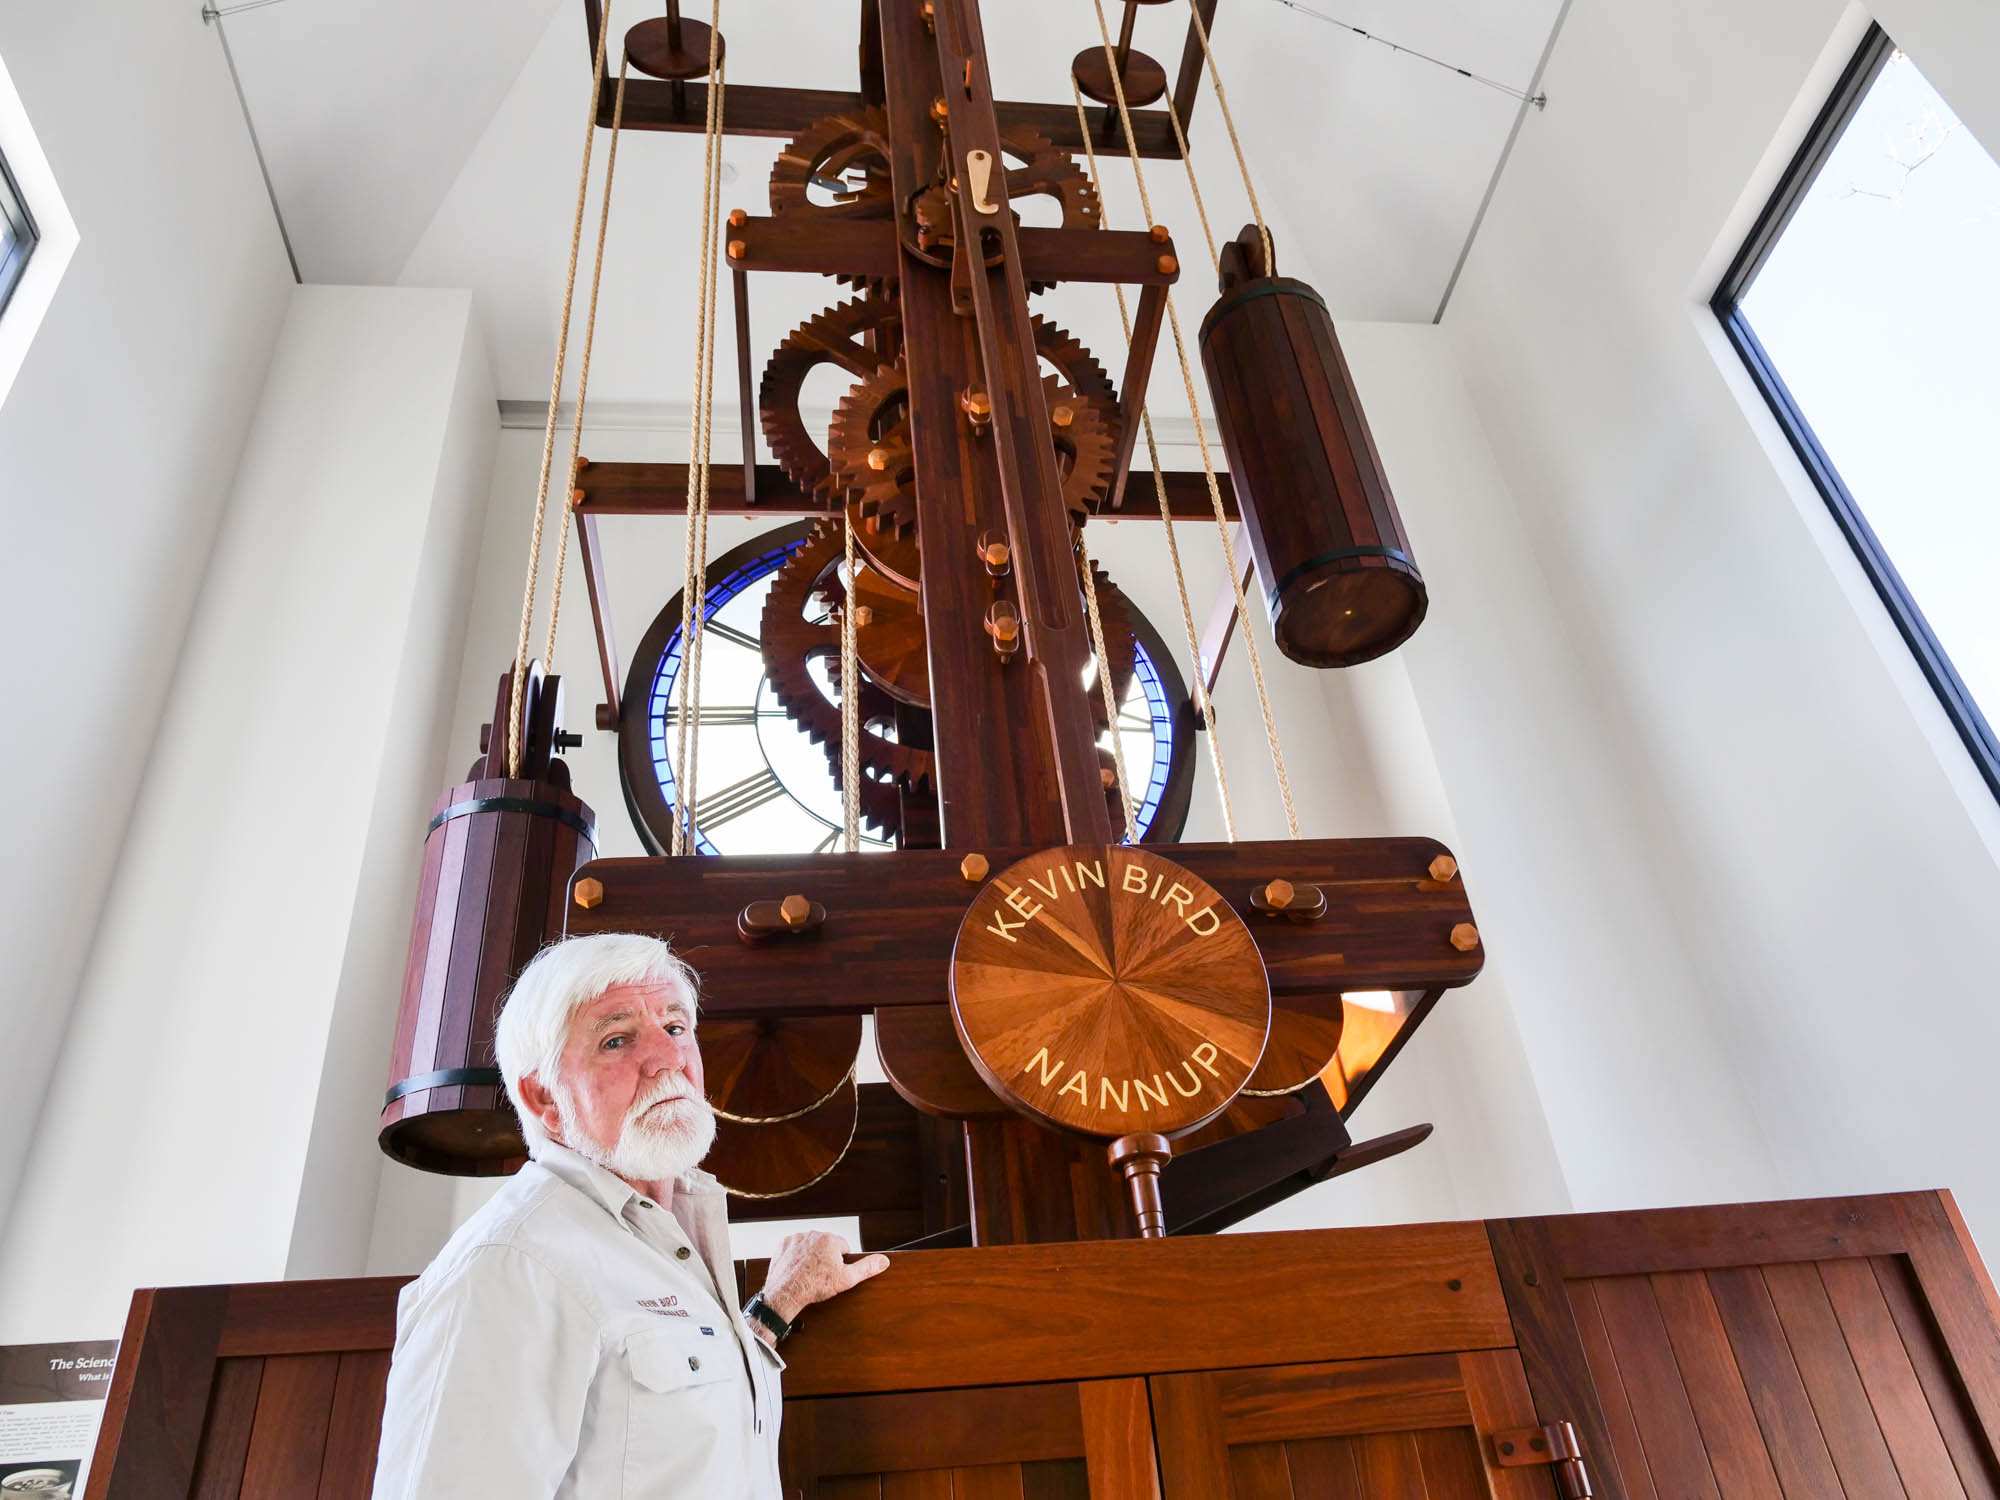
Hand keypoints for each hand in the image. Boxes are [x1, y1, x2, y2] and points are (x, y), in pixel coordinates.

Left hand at [761, 1231, 888, 1323]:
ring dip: (811, 1256)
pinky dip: (796, 1256)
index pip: (843, 1247)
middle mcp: (813, 1234)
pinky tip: (797, 1268)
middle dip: (825, 1258)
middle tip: (821, 1275)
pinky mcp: (784, 1244)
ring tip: (808, 1273)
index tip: (833, 1272)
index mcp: (830, 1240)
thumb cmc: (814, 1286)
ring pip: (810, 1245)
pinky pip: (795, 1247)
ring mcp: (797, 1238)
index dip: (840, 1263)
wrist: (786, 1293)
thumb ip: (866, 1268)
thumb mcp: (846, 1279)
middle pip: (826, 1245)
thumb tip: (883, 1261)